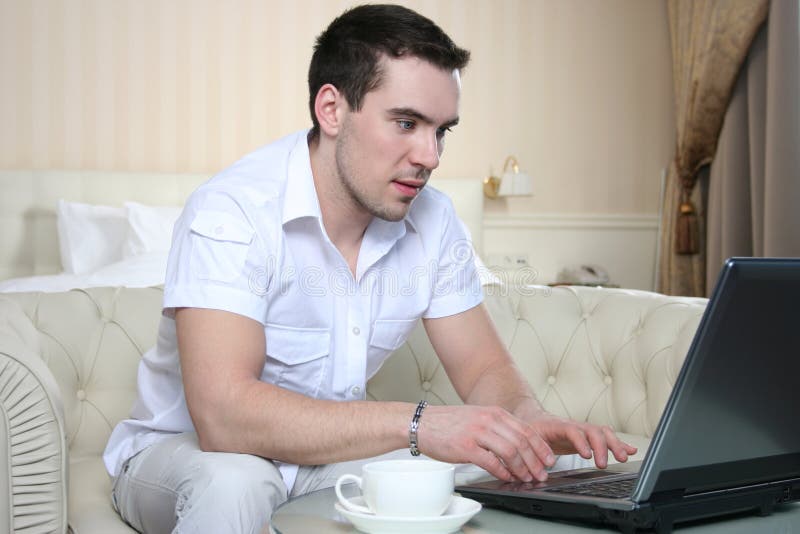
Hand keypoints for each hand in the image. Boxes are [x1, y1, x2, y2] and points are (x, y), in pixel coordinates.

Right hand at [417, 404, 557, 482]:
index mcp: (494, 412)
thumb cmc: (448, 423)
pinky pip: (491, 462)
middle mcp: (488, 420)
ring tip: (526, 478)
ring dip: (522, 468)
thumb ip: (497, 428)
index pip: (526, 430)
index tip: (549, 459)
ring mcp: (477, 433)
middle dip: (535, 461)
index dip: (540, 447)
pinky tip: (506, 477)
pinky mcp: (466, 447)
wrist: (422, 423)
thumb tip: (518, 447)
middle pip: (521, 442)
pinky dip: (502, 472)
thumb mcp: (477, 417)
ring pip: (510, 452)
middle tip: (541, 474)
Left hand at [519, 409, 637, 469]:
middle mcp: (573, 426)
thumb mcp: (526, 440)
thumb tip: (537, 468)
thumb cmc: (529, 430)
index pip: (572, 431)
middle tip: (603, 464)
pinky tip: (631, 450)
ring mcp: (582, 430)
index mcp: (557, 426)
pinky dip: (619, 444)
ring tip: (623, 457)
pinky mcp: (588, 437)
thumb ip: (532, 452)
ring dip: (614, 444)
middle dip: (602, 446)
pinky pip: (606, 438)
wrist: (532, 418)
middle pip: (593, 430)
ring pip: (602, 432)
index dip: (581, 442)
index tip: (587, 455)